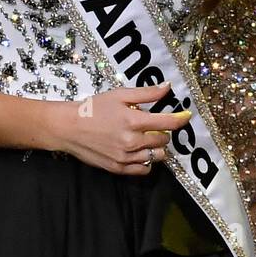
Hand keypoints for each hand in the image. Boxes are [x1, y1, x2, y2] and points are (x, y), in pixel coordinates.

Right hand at [51, 83, 190, 175]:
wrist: (69, 128)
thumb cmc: (93, 108)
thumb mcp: (119, 95)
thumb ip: (146, 93)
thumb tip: (167, 87)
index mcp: (133, 121)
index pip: (167, 124)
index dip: (180, 120)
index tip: (186, 116)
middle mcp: (131, 141)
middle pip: (163, 141)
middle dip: (163, 133)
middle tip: (156, 126)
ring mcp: (125, 157)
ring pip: (156, 157)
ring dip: (157, 148)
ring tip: (147, 139)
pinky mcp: (118, 168)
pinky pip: (143, 169)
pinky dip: (147, 161)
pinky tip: (141, 152)